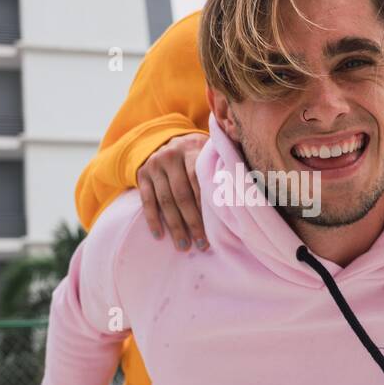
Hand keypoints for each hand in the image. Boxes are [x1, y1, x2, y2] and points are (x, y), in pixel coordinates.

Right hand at [137, 132, 208, 251]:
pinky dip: (153, 219)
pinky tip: (160, 235)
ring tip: (183, 246)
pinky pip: (147, 200)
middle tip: (201, 244)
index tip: (216, 227)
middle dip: (192, 221)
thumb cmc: (195, 152)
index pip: (198, 181)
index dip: (206, 205)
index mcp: (190, 150)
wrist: (164, 139)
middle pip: (182, 194)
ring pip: (165, 200)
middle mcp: (170, 156)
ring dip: (175, 226)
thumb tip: (241, 196)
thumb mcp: (206, 151)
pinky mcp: (142, 175)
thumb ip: (218, 167)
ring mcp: (154, 166)